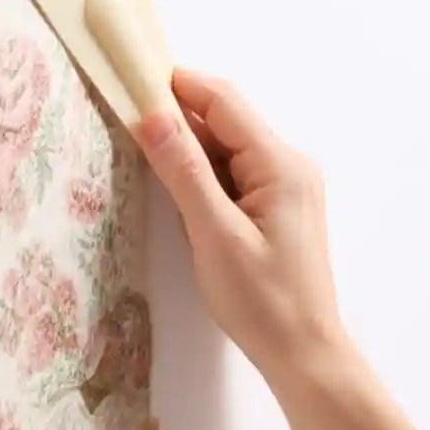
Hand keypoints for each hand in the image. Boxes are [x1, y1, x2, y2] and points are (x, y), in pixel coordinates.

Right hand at [137, 68, 343, 372]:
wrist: (304, 354)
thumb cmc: (262, 301)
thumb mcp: (214, 234)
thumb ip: (183, 172)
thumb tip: (152, 115)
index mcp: (280, 163)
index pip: (223, 101)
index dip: (176, 84)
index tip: (130, 76)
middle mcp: (289, 164)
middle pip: (225, 120)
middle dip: (176, 113)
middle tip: (124, 111)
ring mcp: (285, 185)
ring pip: (226, 147)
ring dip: (187, 146)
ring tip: (142, 147)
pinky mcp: (275, 206)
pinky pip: (233, 172)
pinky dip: (202, 172)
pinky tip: (177, 188)